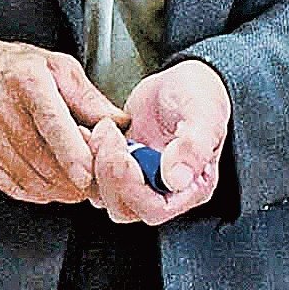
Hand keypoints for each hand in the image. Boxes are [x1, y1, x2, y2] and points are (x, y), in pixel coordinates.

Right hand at [0, 22, 118, 206]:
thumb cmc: (16, 70)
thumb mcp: (60, 68)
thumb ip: (91, 99)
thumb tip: (119, 125)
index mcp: (27, 81)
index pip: (50, 123)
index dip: (71, 153)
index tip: (89, 173)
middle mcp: (2, 110)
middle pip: (43, 160)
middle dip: (77, 178)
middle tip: (97, 176)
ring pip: (32, 180)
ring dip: (62, 188)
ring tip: (77, 178)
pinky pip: (16, 189)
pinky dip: (41, 192)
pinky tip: (52, 180)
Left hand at [92, 59, 230, 225]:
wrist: (182, 80)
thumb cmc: (201, 97)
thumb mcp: (204, 115)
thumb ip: (194, 146)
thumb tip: (176, 178)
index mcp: (190, 188)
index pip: (155, 209)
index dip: (133, 189)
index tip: (124, 158)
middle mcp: (162, 191)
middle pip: (123, 207)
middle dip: (109, 174)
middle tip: (110, 136)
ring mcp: (137, 180)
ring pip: (103, 194)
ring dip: (94, 164)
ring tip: (102, 129)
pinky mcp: (117, 167)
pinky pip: (92, 175)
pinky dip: (84, 156)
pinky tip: (88, 131)